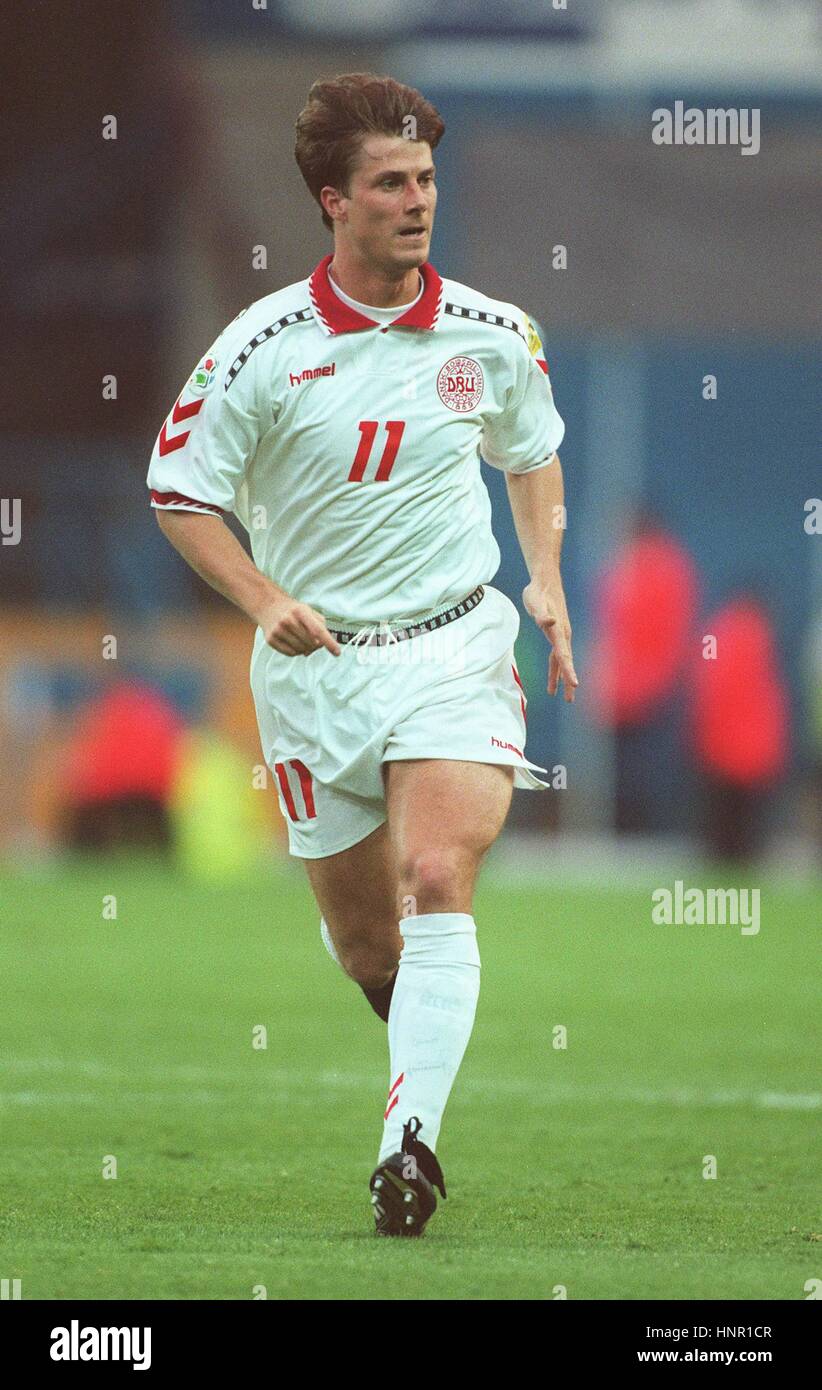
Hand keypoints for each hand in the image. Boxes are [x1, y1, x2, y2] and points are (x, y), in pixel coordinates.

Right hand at [257, 592, 341, 656]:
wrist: (268, 605)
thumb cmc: (293, 610)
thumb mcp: (308, 611)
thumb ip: (320, 625)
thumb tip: (322, 644)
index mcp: (300, 611)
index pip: (318, 630)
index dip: (329, 642)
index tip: (337, 652)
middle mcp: (288, 620)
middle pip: (311, 643)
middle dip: (316, 645)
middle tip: (314, 640)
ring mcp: (278, 630)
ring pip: (301, 650)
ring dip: (306, 649)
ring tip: (302, 639)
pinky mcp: (271, 640)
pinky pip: (291, 653)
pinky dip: (296, 651)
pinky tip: (294, 642)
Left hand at [522, 575, 577, 701]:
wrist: (545, 580)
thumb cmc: (538, 591)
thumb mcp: (535, 601)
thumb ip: (541, 614)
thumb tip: (548, 622)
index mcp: (558, 630)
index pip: (563, 654)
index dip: (568, 670)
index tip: (574, 684)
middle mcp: (563, 635)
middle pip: (566, 662)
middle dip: (568, 681)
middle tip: (570, 699)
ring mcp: (561, 635)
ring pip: (562, 661)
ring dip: (562, 678)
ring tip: (563, 697)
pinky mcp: (556, 634)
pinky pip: (558, 656)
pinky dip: (557, 669)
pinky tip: (554, 681)